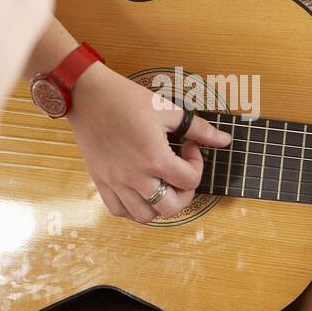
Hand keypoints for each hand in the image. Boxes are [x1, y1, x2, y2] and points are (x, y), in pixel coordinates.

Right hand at [68, 62, 230, 222]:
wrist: (87, 94)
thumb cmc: (125, 99)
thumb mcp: (167, 110)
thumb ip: (199, 129)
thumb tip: (225, 140)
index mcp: (154, 157)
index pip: (190, 180)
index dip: (198, 164)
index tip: (189, 148)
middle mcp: (135, 176)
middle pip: (171, 207)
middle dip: (185, 193)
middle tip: (181, 175)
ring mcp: (116, 182)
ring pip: (145, 216)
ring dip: (160, 205)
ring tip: (161, 185)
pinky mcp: (101, 181)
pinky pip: (118, 210)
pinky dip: (132, 208)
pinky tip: (140, 191)